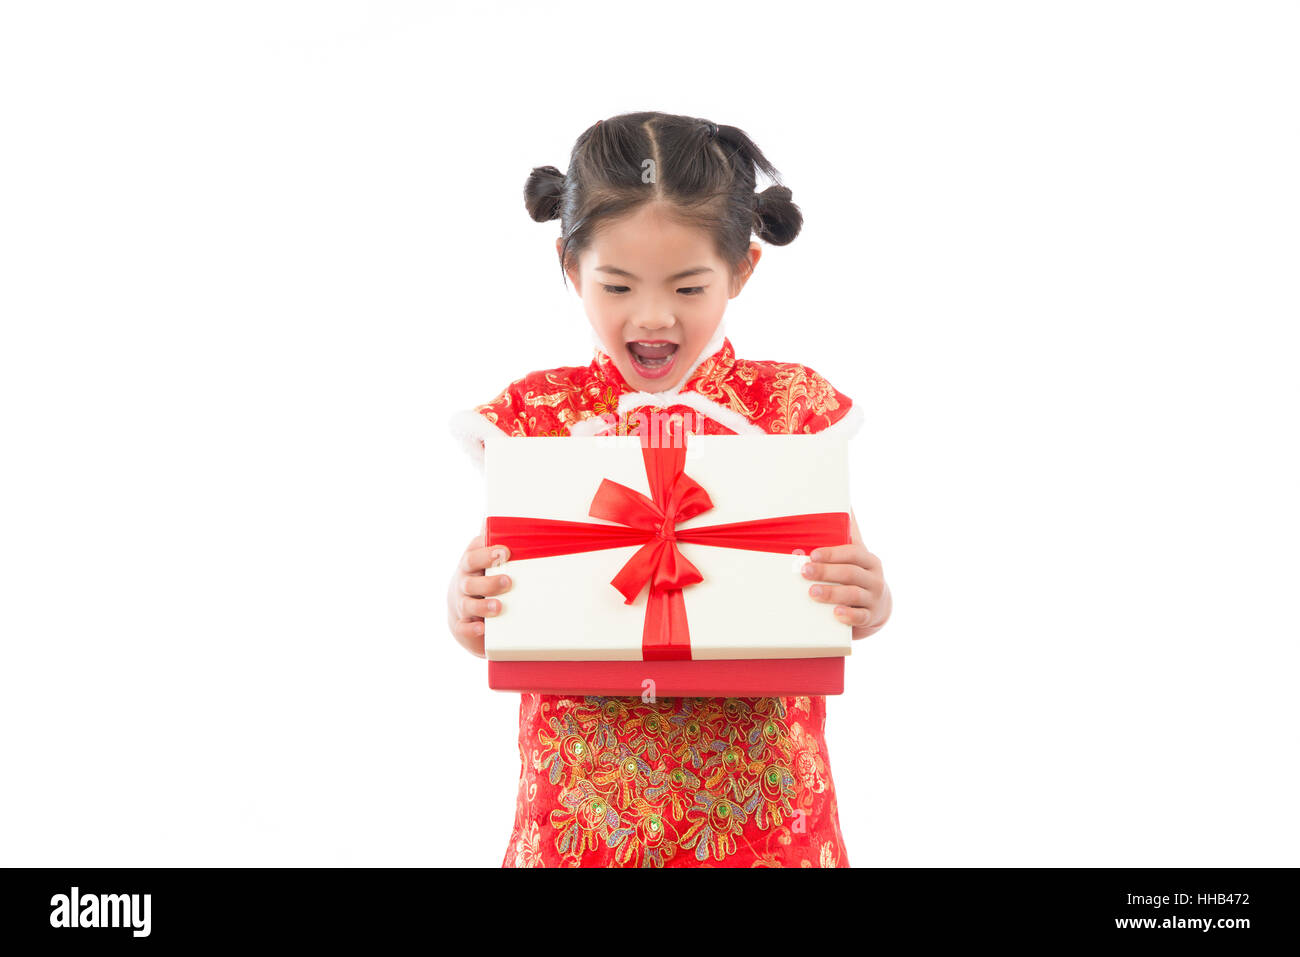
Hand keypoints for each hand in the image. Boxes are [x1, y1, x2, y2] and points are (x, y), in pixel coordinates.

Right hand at [448, 526, 511, 657]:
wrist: (462, 612)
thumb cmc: (482, 578)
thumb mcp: (487, 561)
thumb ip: (494, 543)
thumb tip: (506, 518)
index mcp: (470, 564)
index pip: (473, 555)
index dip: (487, 553)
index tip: (505, 552)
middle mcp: (463, 583)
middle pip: (470, 580)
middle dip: (488, 580)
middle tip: (508, 580)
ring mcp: (461, 604)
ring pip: (467, 605)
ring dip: (483, 605)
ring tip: (499, 607)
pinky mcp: (461, 625)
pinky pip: (463, 628)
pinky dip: (471, 628)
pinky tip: (482, 628)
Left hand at [800, 509, 890, 638]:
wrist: (878, 605)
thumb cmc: (859, 574)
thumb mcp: (857, 555)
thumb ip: (849, 533)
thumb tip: (846, 504)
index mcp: (868, 560)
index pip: (853, 553)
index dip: (833, 553)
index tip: (813, 553)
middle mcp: (874, 577)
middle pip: (850, 573)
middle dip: (826, 572)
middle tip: (804, 572)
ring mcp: (873, 597)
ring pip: (854, 594)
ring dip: (832, 593)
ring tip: (812, 593)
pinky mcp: (870, 616)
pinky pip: (861, 616)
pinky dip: (848, 615)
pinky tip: (836, 613)